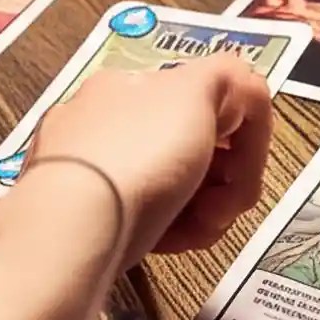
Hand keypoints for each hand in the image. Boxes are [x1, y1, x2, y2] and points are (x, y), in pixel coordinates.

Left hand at [23, 53, 272, 264]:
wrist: (72, 229)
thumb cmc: (138, 157)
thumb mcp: (195, 90)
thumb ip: (227, 76)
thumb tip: (239, 87)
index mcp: (128, 83)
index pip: (208, 97)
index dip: (243, 136)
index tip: (246, 169)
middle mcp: (103, 120)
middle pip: (193, 146)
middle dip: (223, 180)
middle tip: (228, 207)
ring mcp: (91, 171)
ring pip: (172, 186)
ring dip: (202, 209)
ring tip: (200, 230)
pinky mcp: (86, 217)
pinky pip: (144, 219)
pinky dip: (168, 230)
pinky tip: (170, 242)